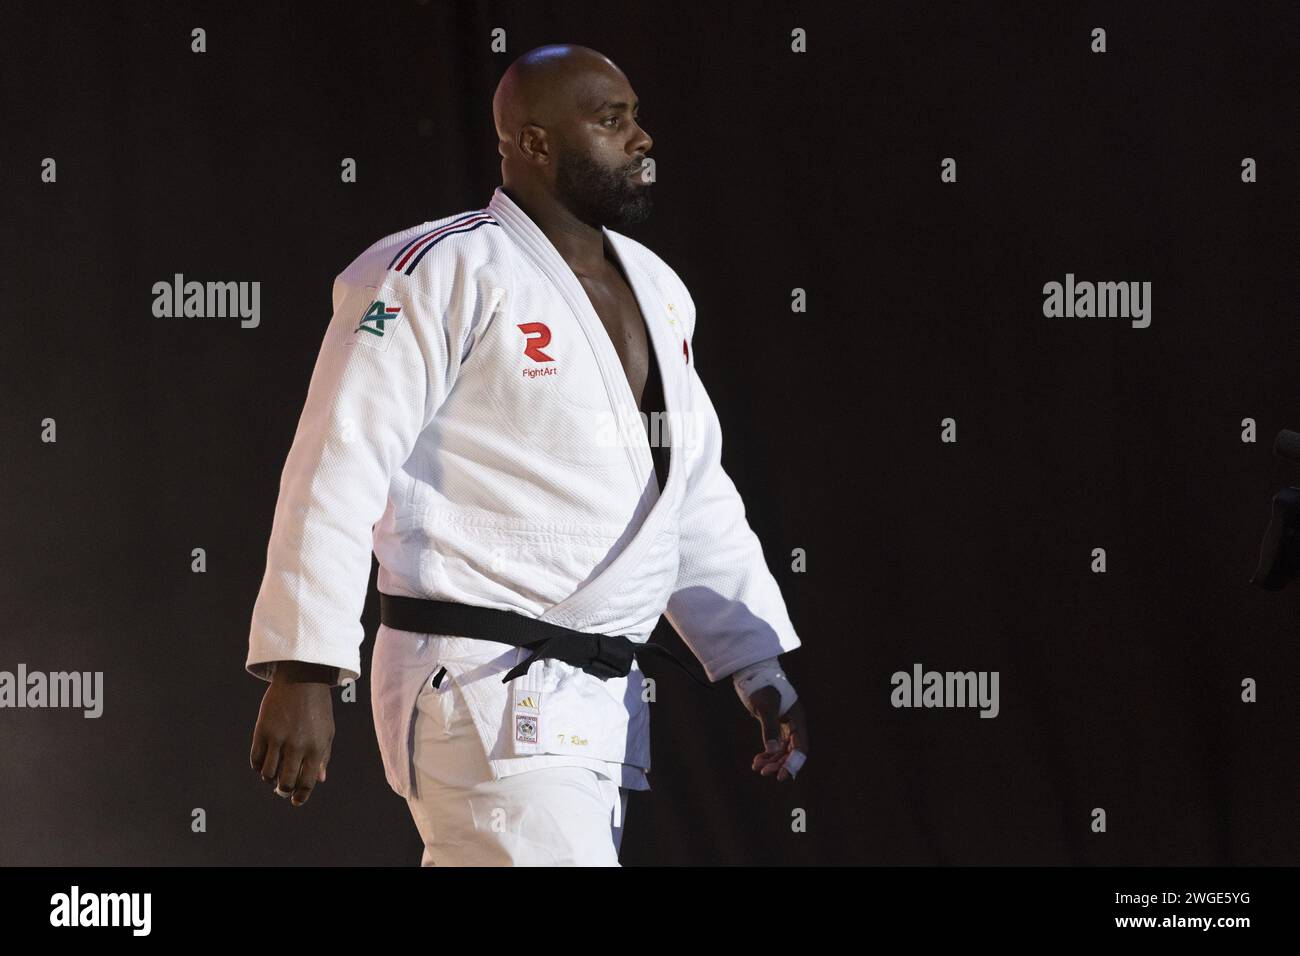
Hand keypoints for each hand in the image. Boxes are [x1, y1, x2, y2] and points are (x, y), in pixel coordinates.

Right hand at [249, 661, 336, 805]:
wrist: (302, 679)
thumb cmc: (318, 708)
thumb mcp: (327, 732)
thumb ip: (323, 757)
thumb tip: (318, 781)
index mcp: (317, 747)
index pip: (307, 782)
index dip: (300, 796)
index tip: (295, 800)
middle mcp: (297, 745)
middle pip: (285, 782)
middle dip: (283, 790)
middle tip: (281, 789)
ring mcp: (278, 738)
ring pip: (268, 773)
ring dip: (269, 779)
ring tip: (272, 775)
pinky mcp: (262, 730)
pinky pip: (256, 759)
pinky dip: (258, 766)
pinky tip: (263, 763)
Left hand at [745, 687, 807, 781]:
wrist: (751, 670)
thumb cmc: (760, 685)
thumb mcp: (765, 706)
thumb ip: (769, 728)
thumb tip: (773, 750)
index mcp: (797, 718)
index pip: (800, 747)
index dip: (792, 764)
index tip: (781, 776)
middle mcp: (794, 723)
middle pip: (791, 751)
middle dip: (779, 764)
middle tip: (763, 773)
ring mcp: (785, 724)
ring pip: (782, 749)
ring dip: (771, 760)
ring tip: (757, 768)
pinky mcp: (775, 724)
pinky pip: (775, 744)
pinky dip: (767, 753)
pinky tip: (757, 761)